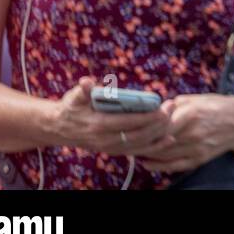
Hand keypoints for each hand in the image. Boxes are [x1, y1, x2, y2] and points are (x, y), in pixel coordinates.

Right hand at [47, 76, 172, 155]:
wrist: (59, 127)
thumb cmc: (70, 107)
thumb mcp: (74, 96)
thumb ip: (83, 90)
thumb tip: (86, 82)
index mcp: (98, 125)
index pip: (128, 122)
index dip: (147, 116)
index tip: (162, 108)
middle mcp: (105, 140)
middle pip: (138, 135)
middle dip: (158, 123)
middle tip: (172, 108)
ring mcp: (110, 147)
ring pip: (140, 145)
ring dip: (159, 135)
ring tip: (174, 121)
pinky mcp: (114, 150)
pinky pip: (137, 151)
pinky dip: (154, 146)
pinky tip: (168, 139)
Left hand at [136, 92, 233, 171]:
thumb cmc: (217, 106)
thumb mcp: (196, 99)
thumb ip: (173, 105)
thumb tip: (152, 110)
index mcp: (191, 114)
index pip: (159, 125)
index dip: (142, 128)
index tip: (128, 128)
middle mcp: (192, 133)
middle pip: (158, 142)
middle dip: (139, 143)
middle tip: (124, 141)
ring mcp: (196, 148)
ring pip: (163, 155)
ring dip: (145, 153)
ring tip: (131, 150)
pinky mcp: (199, 159)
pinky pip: (174, 166)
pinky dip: (158, 166)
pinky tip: (146, 162)